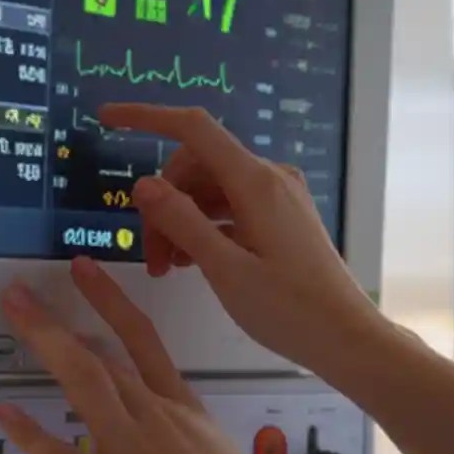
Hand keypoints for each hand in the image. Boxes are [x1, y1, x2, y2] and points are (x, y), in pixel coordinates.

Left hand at [0, 261, 355, 453]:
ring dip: (46, 345)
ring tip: (15, 317)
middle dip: (58, 320)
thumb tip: (164, 430)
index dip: (109, 302)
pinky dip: (31, 433)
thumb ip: (185, 436)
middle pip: (102, 356)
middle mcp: (156, 420)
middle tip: (20, 293)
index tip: (84, 273)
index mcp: (186, 410)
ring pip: (84, 384)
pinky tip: (7, 414)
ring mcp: (131, 453)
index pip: (143, 340)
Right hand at [98, 104, 393, 376]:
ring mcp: (280, 196)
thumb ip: (182, 222)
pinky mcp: (284, 217)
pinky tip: (191, 262)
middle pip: (197, 165)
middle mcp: (270, 177)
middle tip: (149, 258)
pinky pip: (233, 206)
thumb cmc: (290, 309)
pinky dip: (205, 226)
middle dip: (163, 200)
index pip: (193, 128)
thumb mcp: (225, 269)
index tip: (106, 118)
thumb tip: (144, 184)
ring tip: (166, 269)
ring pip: (212, 189)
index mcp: (255, 182)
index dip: (146, 116)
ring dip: (181, 219)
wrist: (346, 337)